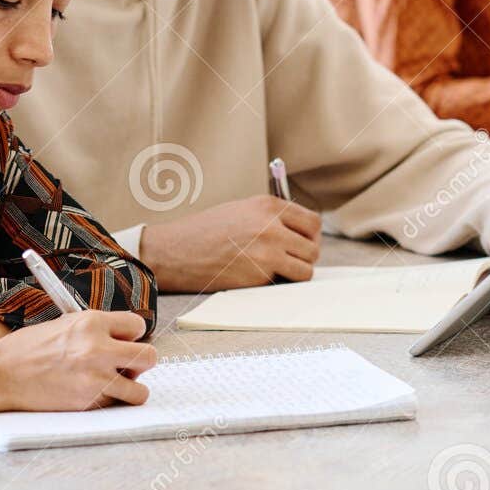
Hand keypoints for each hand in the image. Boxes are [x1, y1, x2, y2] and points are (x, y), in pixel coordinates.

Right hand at [0, 310, 154, 411]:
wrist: (1, 373)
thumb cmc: (30, 348)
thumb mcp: (66, 324)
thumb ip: (97, 330)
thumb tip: (124, 338)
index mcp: (92, 322)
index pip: (138, 326)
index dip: (132, 336)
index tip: (123, 342)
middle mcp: (98, 348)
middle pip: (149, 356)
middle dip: (140, 362)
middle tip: (124, 366)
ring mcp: (94, 378)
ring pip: (140, 390)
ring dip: (130, 389)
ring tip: (111, 383)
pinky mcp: (87, 403)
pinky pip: (115, 405)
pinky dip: (108, 402)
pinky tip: (89, 393)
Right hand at [140, 196, 321, 291]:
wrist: (177, 251)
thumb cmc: (207, 231)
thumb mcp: (242, 210)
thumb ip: (272, 217)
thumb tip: (302, 233)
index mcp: (268, 206)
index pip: (312, 222)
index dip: (310, 236)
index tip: (303, 243)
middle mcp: (272, 227)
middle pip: (313, 248)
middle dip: (304, 257)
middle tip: (289, 261)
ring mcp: (267, 253)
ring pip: (306, 269)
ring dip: (296, 273)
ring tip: (276, 271)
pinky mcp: (259, 276)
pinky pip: (285, 283)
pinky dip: (278, 284)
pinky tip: (258, 277)